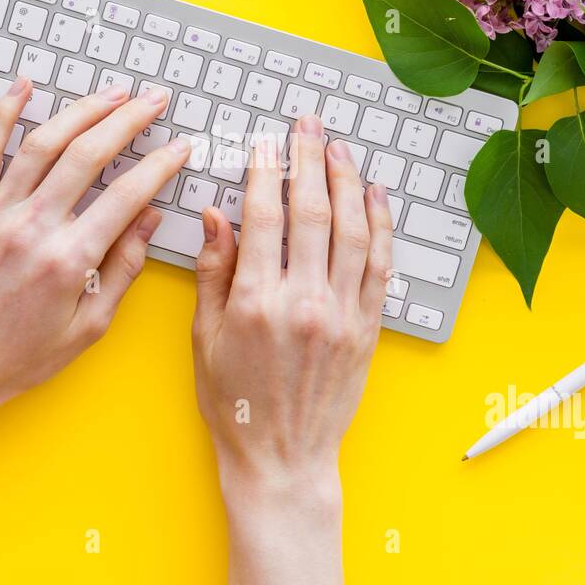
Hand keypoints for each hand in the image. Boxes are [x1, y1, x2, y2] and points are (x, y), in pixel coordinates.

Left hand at [0, 78, 187, 432]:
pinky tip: (24, 87)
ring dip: (81, 110)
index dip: (160, 166)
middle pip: (89, 155)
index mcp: (69, 260)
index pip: (127, 195)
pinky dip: (3, 115)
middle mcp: (33, 228)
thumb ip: (123, 269)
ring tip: (111, 92)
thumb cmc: (19, 356)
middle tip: (154, 101)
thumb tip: (150, 220)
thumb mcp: (89, 327)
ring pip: (43, 144)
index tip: (180, 148)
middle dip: (129, 121)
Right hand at [191, 114, 392, 584]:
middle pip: (312, 212)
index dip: (264, 171)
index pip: (263, 217)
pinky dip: (379, 226)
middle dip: (308, 160)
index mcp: (255, 303)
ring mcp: (341, 315)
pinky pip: (379, 265)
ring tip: (338, 149)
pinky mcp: (367, 329)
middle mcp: (303, 303)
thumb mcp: (204, 339)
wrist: (282, 459)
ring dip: (347, 182)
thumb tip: (215, 216)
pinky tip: (374, 197)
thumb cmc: (235, 404)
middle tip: (306, 125)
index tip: (264, 143)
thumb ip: (213, 272)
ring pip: (352, 231)